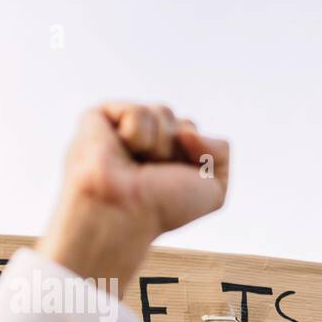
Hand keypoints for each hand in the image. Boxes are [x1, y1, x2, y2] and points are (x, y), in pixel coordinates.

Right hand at [37, 103, 229, 292]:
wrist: (124, 209)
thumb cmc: (163, 208)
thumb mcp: (214, 190)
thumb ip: (221, 152)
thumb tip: (187, 128)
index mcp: (172, 160)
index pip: (196, 135)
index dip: (195, 157)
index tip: (174, 183)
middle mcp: (149, 143)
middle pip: (185, 123)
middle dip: (179, 147)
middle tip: (155, 174)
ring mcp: (125, 129)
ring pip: (164, 112)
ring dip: (159, 143)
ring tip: (136, 165)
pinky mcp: (100, 117)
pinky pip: (139, 111)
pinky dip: (136, 134)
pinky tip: (120, 150)